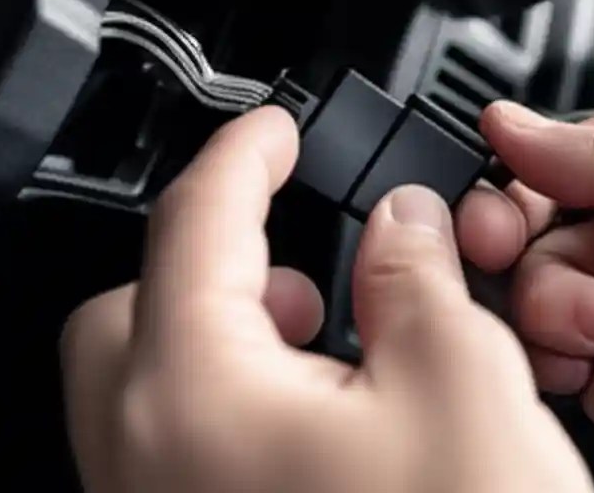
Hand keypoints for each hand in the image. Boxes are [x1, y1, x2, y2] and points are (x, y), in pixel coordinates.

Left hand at [61, 107, 593, 492]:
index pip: (192, 224)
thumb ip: (418, 278)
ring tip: (327, 349)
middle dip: (211, 264)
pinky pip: (179, 452)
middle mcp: (146, 466)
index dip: (243, 154)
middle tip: (299, 261)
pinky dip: (235, 408)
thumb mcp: (463, 385)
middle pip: (130, 313)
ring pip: (150, 388)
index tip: (275, 132)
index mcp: (196, 398)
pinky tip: (326, 428)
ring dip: (226, 339)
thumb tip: (401, 225)